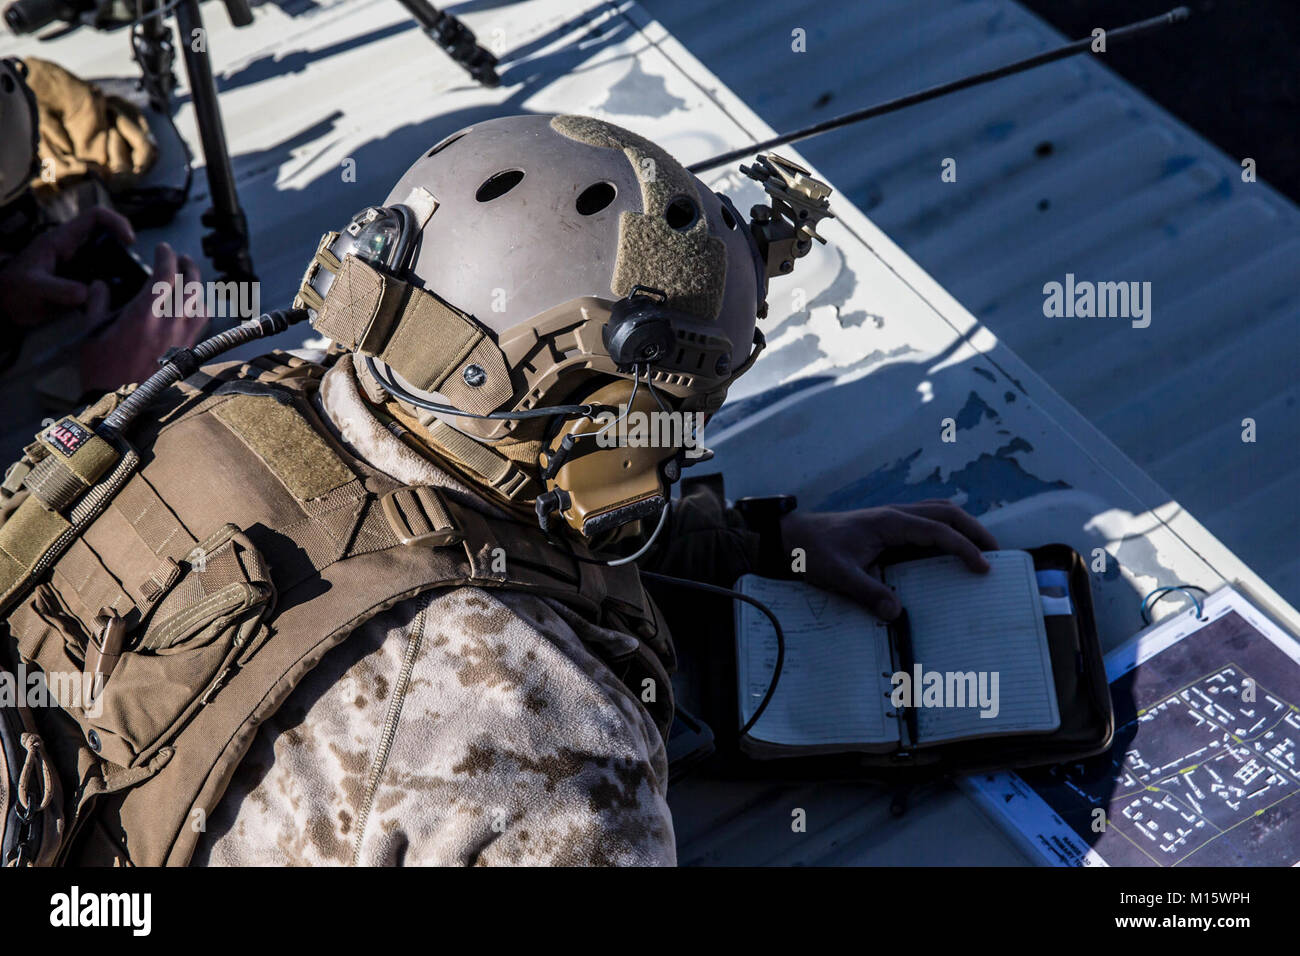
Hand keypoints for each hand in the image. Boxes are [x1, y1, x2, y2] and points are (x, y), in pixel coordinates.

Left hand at [0, 207, 134, 329]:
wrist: (5, 308)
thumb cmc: (13, 290)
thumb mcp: (34, 287)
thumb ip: (59, 289)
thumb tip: (87, 293)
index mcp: (62, 240)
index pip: (95, 217)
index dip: (117, 222)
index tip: (130, 241)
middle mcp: (74, 250)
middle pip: (109, 239)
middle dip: (125, 252)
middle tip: (136, 271)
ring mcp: (79, 266)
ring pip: (110, 261)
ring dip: (122, 272)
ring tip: (132, 289)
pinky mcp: (82, 282)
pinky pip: (105, 280)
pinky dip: (115, 289)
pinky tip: (119, 301)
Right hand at [79, 242, 205, 391]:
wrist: (122, 407)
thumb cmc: (102, 373)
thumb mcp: (91, 335)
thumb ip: (96, 305)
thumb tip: (100, 286)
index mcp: (144, 315)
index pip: (165, 275)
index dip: (167, 257)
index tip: (164, 248)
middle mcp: (170, 325)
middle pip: (191, 287)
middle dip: (188, 268)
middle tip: (182, 259)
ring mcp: (183, 340)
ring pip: (201, 306)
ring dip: (198, 289)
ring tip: (191, 280)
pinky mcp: (189, 354)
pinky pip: (202, 326)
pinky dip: (200, 310)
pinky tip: (194, 309)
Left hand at [778, 499, 999, 620]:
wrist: (791, 537)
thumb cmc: (812, 552)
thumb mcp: (837, 575)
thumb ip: (867, 592)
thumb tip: (897, 613)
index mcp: (889, 522)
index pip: (938, 531)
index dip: (964, 548)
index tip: (983, 567)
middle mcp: (895, 514)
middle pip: (946, 513)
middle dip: (974, 530)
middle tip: (997, 554)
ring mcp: (891, 518)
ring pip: (938, 512)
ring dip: (962, 527)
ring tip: (982, 550)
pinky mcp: (886, 526)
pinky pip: (925, 522)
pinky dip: (945, 531)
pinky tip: (949, 550)